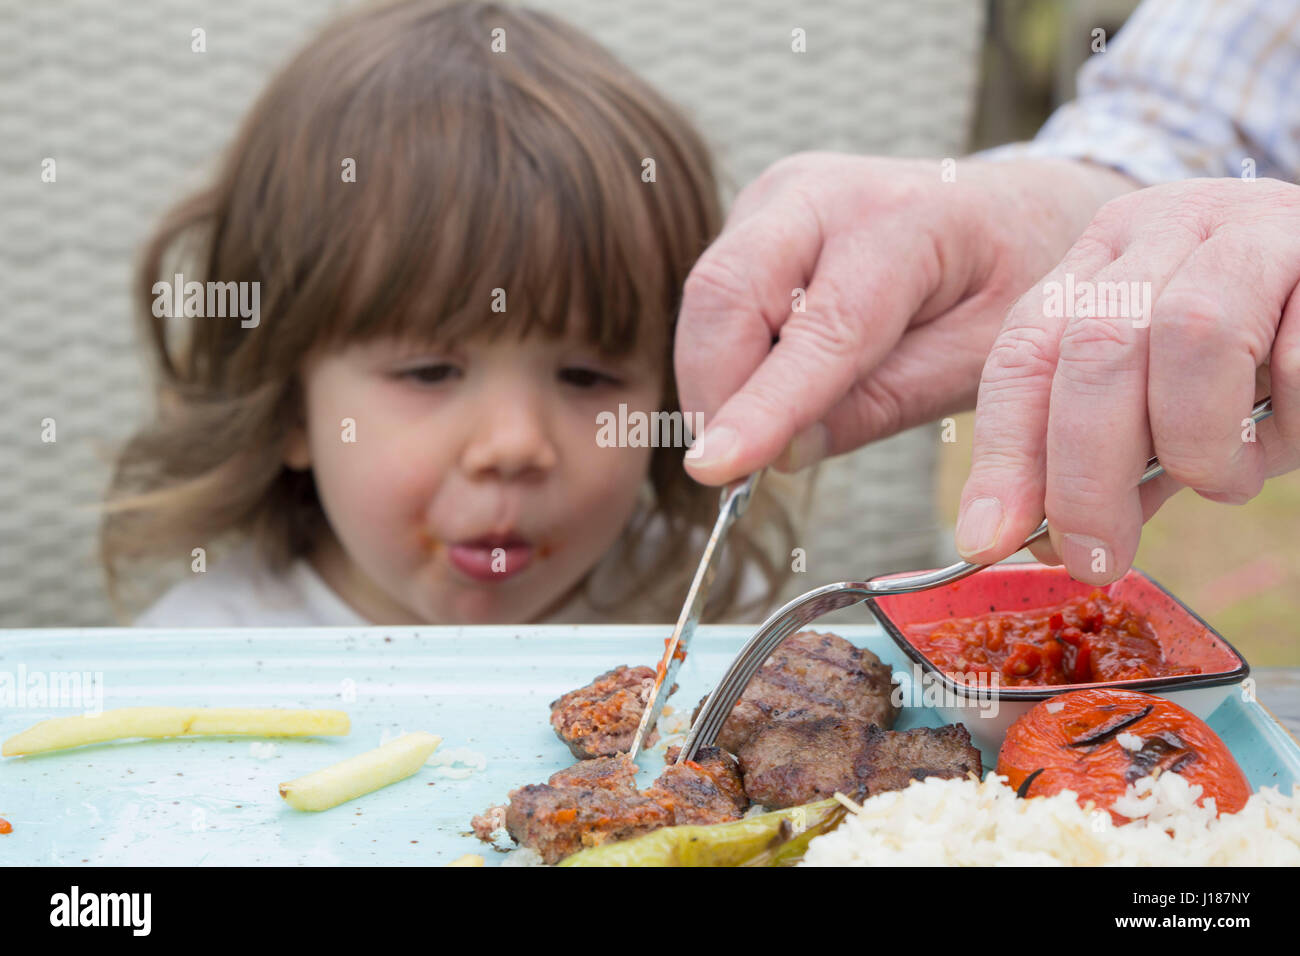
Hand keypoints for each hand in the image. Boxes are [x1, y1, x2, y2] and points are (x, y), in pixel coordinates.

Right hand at [674, 151, 1136, 484]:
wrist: (1016, 210)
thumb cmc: (1013, 287)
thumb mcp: (979, 362)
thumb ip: (883, 406)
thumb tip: (781, 455)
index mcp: (905, 218)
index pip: (818, 330)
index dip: (761, 406)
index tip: (714, 468)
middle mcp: (822, 189)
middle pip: (724, 292)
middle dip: (714, 390)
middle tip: (734, 466)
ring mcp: (777, 197)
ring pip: (706, 297)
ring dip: (718, 377)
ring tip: (767, 426)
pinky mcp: (752, 218)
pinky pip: (713, 299)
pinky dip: (727, 357)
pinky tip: (773, 381)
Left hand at [957, 177, 1299, 583]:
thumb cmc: (1270, 359)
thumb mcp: (1176, 409)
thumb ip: (1112, 465)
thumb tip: (1045, 544)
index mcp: (1104, 261)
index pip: (1025, 353)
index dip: (1003, 454)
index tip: (988, 539)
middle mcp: (1165, 226)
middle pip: (1094, 347)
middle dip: (1083, 473)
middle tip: (1096, 558)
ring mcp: (1250, 225)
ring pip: (1189, 331)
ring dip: (1196, 441)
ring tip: (1222, 480)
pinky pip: (1298, 348)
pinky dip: (1290, 413)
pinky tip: (1296, 421)